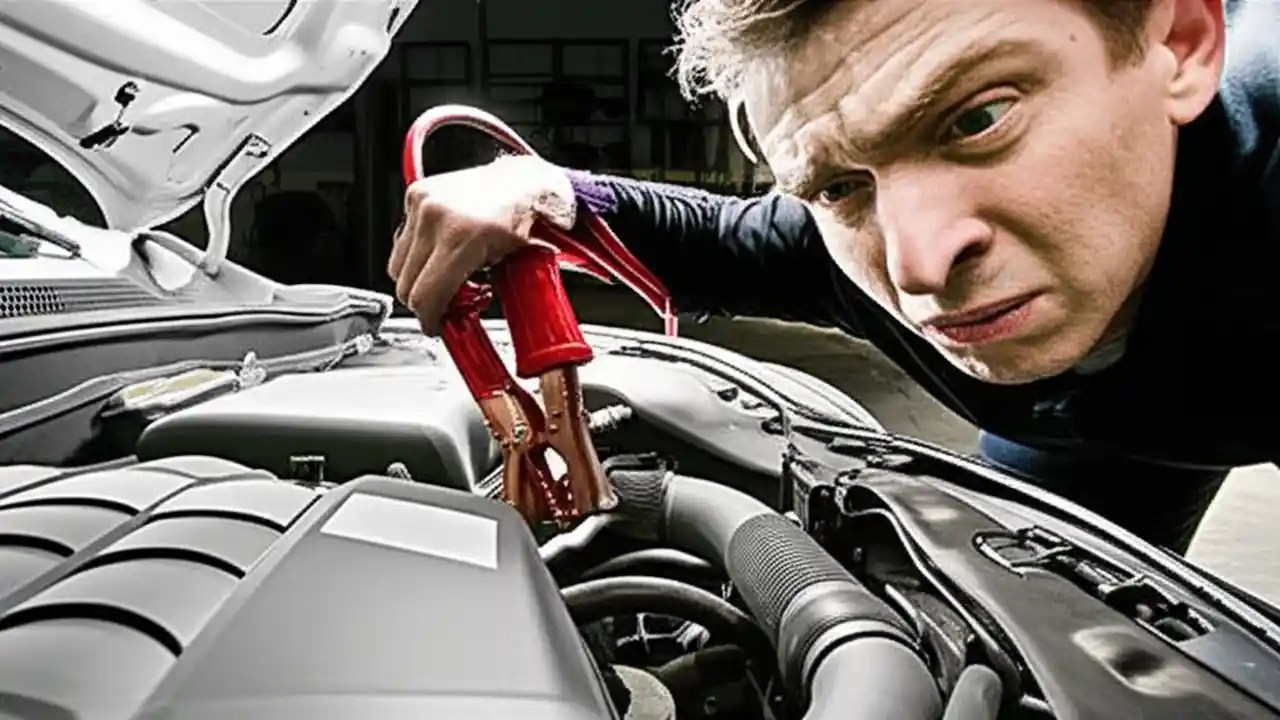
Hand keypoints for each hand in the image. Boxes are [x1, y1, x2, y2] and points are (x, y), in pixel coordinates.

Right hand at [388, 155, 575, 333]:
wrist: (527, 181)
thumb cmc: (528, 219)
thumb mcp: (511, 265)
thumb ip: (479, 296)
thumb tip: (457, 321)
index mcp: (462, 236)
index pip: (425, 294)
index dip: (429, 319)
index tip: (435, 327)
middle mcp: (437, 216)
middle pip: (405, 283)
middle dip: (424, 302)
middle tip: (446, 306)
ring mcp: (423, 202)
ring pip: (398, 263)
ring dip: (418, 279)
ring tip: (448, 278)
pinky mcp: (416, 194)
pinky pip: (402, 240)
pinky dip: (417, 254)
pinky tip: (442, 255)